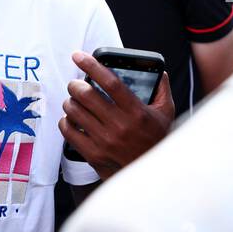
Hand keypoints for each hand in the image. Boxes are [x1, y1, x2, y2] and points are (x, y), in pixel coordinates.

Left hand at [59, 52, 174, 178]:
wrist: (152, 176)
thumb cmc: (157, 140)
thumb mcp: (166, 113)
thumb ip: (162, 90)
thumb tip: (159, 70)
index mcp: (136, 112)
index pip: (110, 82)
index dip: (92, 65)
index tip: (79, 55)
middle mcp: (119, 126)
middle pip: (86, 95)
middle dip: (75, 84)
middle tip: (76, 82)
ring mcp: (104, 141)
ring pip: (74, 111)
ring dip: (70, 101)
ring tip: (74, 101)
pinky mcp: (93, 154)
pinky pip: (69, 132)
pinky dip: (66, 121)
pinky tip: (72, 119)